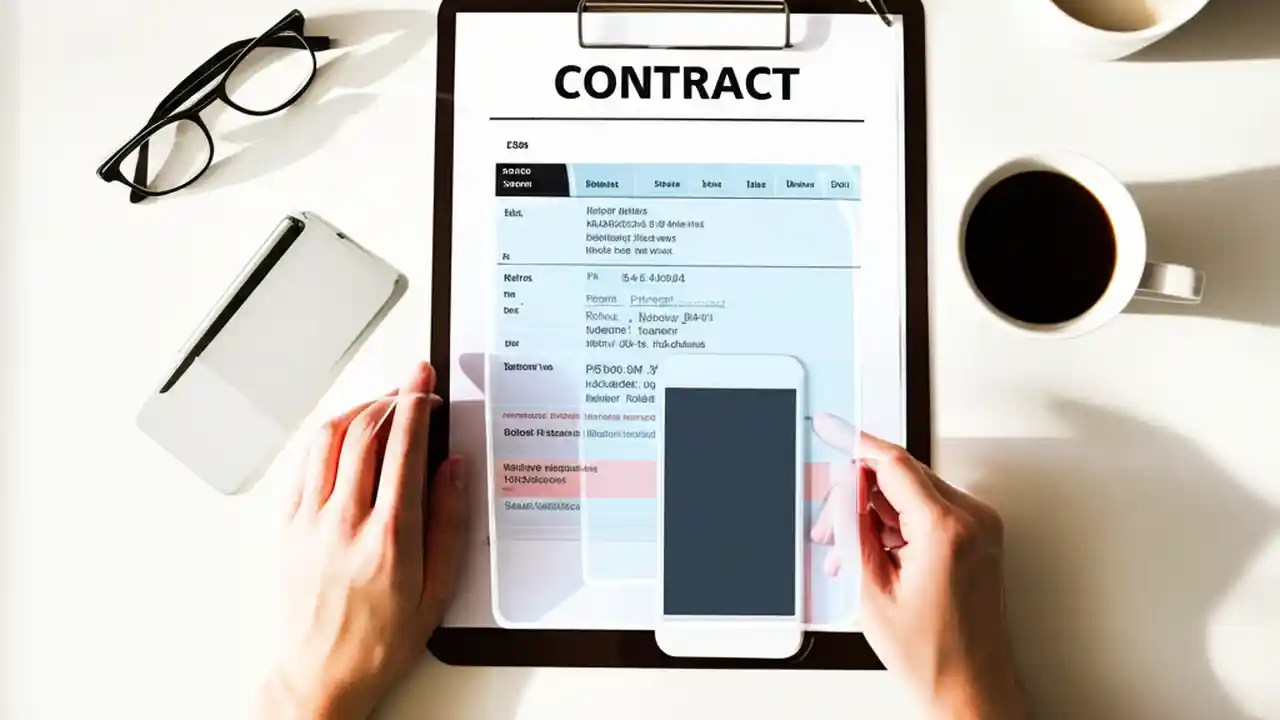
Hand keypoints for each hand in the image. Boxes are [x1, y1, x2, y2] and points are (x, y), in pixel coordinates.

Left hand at [252, 362, 467, 719]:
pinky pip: (303, 463)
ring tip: (380, 406)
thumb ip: (449, 523)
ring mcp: (308, 523)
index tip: (426, 380)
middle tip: (411, 386)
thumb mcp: (436, 591)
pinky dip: (326, 437)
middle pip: (364, 432)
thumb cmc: (380, 642)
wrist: (320, 676)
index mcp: (389, 539)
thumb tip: (452, 468)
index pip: (403, 449)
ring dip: (357, 410)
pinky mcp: (286, 527)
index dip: (416, 403)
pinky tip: (344, 437)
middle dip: (391, 397)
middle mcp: (344, 523)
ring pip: (328, 438)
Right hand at [813, 416, 1029, 719]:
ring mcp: (981, 527)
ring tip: (850, 554)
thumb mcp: (872, 589)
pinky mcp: (979, 536)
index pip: (893, 463)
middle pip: (899, 476)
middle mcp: (972, 520)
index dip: (853, 441)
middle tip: (829, 529)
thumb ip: (854, 526)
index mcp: (946, 529)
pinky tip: (874, 552)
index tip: (830, 427)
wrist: (970, 689)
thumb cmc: (933, 656)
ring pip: (911, 491)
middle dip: (857, 495)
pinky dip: (897, 523)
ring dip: (874, 512)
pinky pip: (928, 509)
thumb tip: (844, 487)